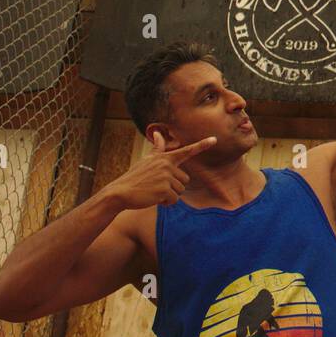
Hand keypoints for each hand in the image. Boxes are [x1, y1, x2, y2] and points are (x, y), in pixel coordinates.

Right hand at [103, 132, 217, 209]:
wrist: (120, 192)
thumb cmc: (135, 177)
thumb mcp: (146, 160)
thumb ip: (156, 149)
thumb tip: (157, 133)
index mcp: (164, 157)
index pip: (186, 151)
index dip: (202, 145)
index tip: (215, 139)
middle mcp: (167, 164)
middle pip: (185, 180)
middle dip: (174, 187)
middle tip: (157, 187)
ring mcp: (166, 176)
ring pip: (180, 191)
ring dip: (169, 196)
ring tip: (154, 192)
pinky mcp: (164, 188)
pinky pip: (174, 200)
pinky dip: (166, 203)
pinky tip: (154, 199)